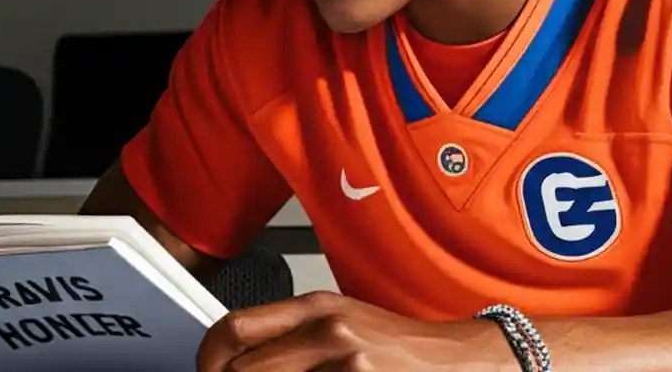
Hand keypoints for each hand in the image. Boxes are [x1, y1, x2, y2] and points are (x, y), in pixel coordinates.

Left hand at [196, 291, 511, 371]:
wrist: (463, 361)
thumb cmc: (404, 349)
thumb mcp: (345, 324)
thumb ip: (295, 336)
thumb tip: (240, 360)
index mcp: (319, 307)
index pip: (233, 327)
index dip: (208, 358)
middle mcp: (328, 331)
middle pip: (241, 369)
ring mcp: (346, 364)